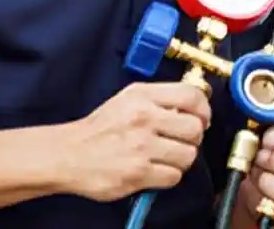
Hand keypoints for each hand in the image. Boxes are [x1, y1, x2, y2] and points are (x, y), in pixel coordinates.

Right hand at [55, 82, 210, 201]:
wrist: (68, 154)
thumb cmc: (99, 129)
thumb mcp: (127, 100)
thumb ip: (159, 100)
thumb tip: (193, 108)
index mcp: (142, 96)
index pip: (192, 96)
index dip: (204, 110)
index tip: (202, 119)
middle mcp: (143, 117)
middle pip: (195, 128)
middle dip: (193, 138)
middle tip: (181, 142)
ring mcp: (141, 146)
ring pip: (188, 155)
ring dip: (181, 160)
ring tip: (165, 158)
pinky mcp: (138, 172)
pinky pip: (174, 177)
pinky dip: (168, 177)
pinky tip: (154, 170)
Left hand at [236, 123, 273, 227]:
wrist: (261, 190)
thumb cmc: (268, 161)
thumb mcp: (273, 140)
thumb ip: (272, 127)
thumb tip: (260, 112)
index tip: (268, 137)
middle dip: (273, 160)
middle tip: (259, 156)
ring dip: (267, 178)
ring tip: (257, 171)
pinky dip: (264, 193)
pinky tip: (258, 186)